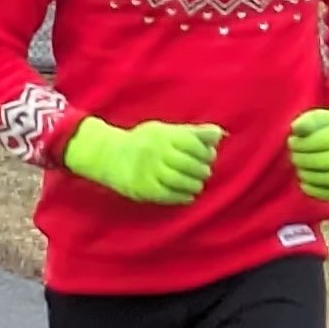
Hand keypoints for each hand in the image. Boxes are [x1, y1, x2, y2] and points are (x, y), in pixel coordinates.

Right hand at [63, 115, 223, 204]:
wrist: (109, 156)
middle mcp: (156, 152)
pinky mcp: (144, 188)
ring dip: (195, 184)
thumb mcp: (165, 131)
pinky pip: (169, 196)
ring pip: (181, 181)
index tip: (208, 155)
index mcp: (163, 135)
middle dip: (202, 169)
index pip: (194, 144)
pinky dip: (183, 197)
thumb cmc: (144, 142)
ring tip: (197, 183)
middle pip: (190, 164)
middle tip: (204, 171)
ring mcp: (149, 171)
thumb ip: (193, 132)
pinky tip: (188, 195)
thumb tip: (219, 133)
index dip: (206, 151)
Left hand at [288, 101, 328, 201]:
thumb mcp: (319, 118)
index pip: (324, 140)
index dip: (303, 144)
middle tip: (293, 156)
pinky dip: (317, 191)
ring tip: (299, 169)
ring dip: (310, 176)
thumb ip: (307, 121)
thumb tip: (296, 129)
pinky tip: (304, 183)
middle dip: (304, 160)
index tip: (292, 142)